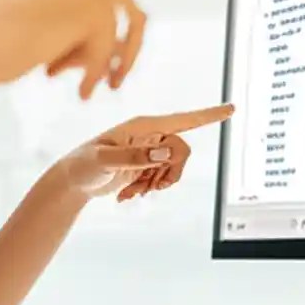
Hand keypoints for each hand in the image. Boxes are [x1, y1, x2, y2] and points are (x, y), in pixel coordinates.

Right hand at [0, 0, 203, 98]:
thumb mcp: (46, 24)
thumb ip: (81, 26)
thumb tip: (111, 55)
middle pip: (134, 8)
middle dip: (135, 43)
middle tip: (128, 72)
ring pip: (124, 35)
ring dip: (111, 66)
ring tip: (92, 89)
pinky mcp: (95, 9)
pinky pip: (109, 53)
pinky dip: (96, 75)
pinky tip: (82, 90)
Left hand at [56, 104, 234, 200]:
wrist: (73, 181)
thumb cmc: (84, 165)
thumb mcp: (105, 161)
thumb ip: (135, 157)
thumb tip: (165, 152)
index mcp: (142, 126)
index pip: (182, 120)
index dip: (208, 116)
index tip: (231, 109)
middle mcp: (149, 135)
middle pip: (182, 152)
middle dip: (170, 174)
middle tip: (150, 187)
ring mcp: (148, 151)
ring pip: (174, 169)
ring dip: (156, 184)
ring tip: (131, 191)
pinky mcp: (145, 165)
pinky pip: (162, 179)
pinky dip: (148, 189)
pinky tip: (128, 194)